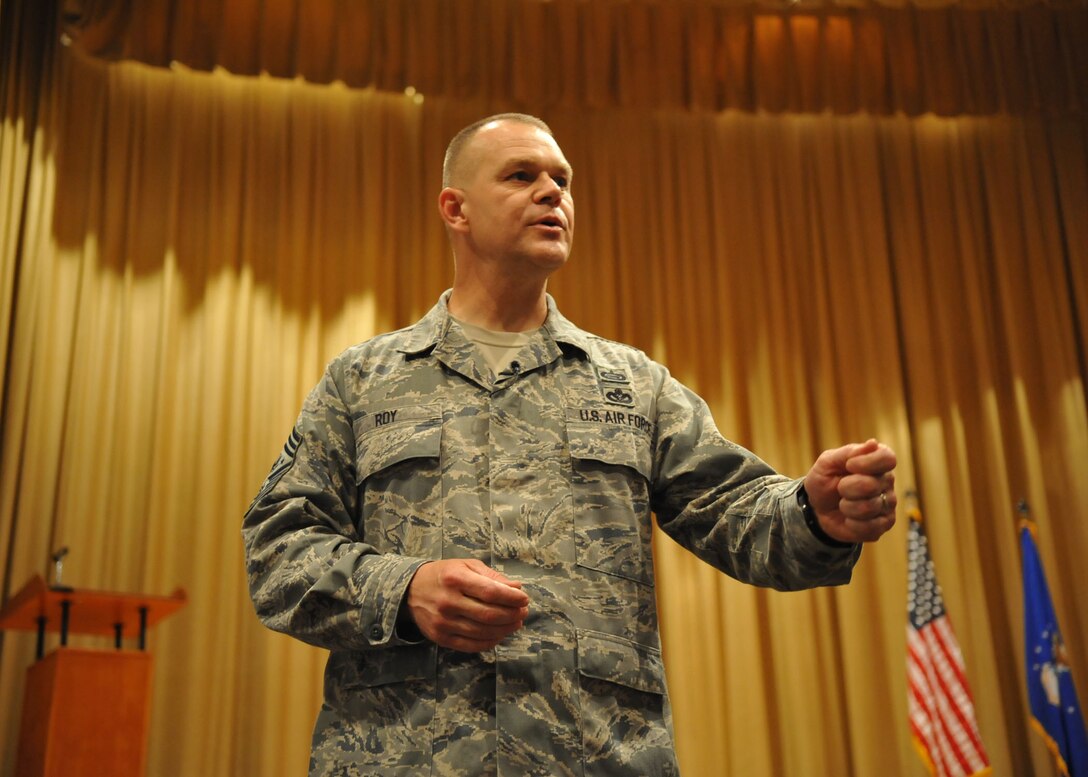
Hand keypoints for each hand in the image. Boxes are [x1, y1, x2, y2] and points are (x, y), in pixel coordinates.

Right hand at [405, 558, 529, 651]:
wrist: (410, 591)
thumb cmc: (444, 575)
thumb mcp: (467, 566)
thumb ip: (492, 577)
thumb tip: (517, 588)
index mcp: (455, 579)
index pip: (490, 591)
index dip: (511, 597)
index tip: (524, 598)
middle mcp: (448, 601)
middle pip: (489, 614)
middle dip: (512, 615)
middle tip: (523, 612)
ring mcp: (443, 622)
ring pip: (483, 632)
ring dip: (505, 629)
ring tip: (515, 623)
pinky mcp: (440, 638)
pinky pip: (471, 645)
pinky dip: (490, 642)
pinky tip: (499, 635)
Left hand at [804, 439, 896, 542]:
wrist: (818, 509)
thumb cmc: (825, 481)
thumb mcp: (828, 462)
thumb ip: (849, 453)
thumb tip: (874, 443)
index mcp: (877, 461)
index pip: (887, 458)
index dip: (867, 463)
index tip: (849, 466)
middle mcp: (887, 481)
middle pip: (871, 485)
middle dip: (846, 488)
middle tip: (840, 488)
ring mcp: (888, 504)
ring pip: (869, 507)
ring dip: (847, 507)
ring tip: (843, 503)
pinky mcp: (884, 524)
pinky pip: (870, 527)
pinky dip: (852, 524)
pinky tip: (849, 519)